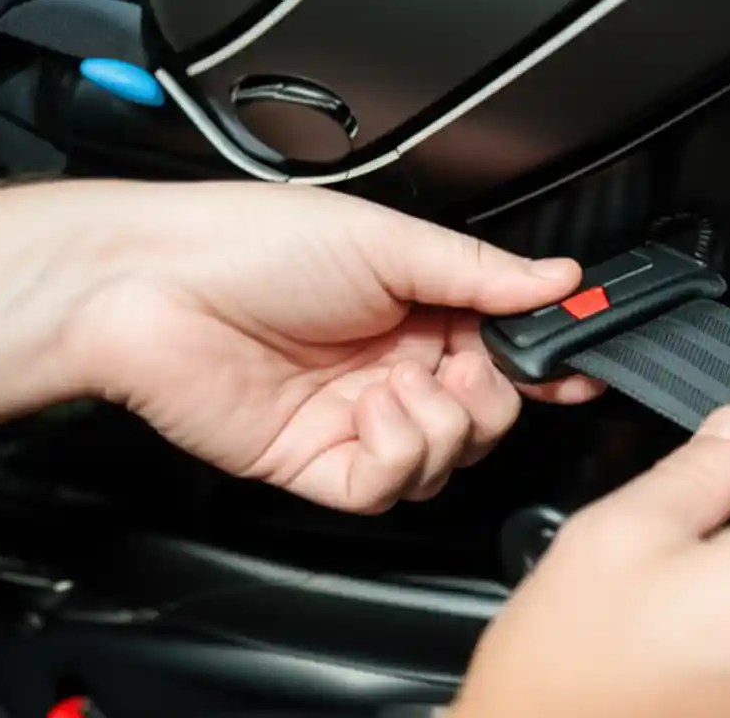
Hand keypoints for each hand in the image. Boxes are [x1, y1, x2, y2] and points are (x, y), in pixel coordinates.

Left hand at [0, 180, 600, 510]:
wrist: (153, 288)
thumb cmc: (255, 244)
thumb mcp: (388, 241)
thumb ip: (482, 272)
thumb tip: (560, 278)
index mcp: (418, 310)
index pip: (505, 350)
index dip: (545, 365)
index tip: (576, 370)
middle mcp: (396, 367)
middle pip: (488, 417)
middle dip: (492, 399)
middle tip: (465, 367)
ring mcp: (360, 420)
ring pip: (447, 461)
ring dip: (442, 426)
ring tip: (402, 385)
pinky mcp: (322, 463)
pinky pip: (391, 488)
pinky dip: (397, 456)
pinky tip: (371, 412)